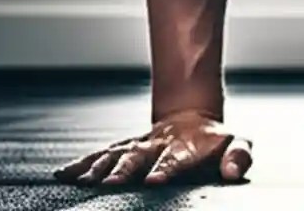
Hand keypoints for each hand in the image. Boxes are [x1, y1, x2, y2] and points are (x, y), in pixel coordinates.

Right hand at [52, 109, 252, 185]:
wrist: (193, 121)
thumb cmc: (215, 141)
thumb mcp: (236, 143)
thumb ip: (239, 155)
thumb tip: (232, 172)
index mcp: (184, 147)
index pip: (174, 159)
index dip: (164, 169)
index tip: (153, 180)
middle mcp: (156, 145)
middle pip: (137, 157)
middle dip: (123, 170)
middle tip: (110, 184)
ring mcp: (137, 145)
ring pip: (114, 154)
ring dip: (98, 167)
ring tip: (81, 181)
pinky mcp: (123, 148)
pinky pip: (99, 155)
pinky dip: (81, 164)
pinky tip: (64, 174)